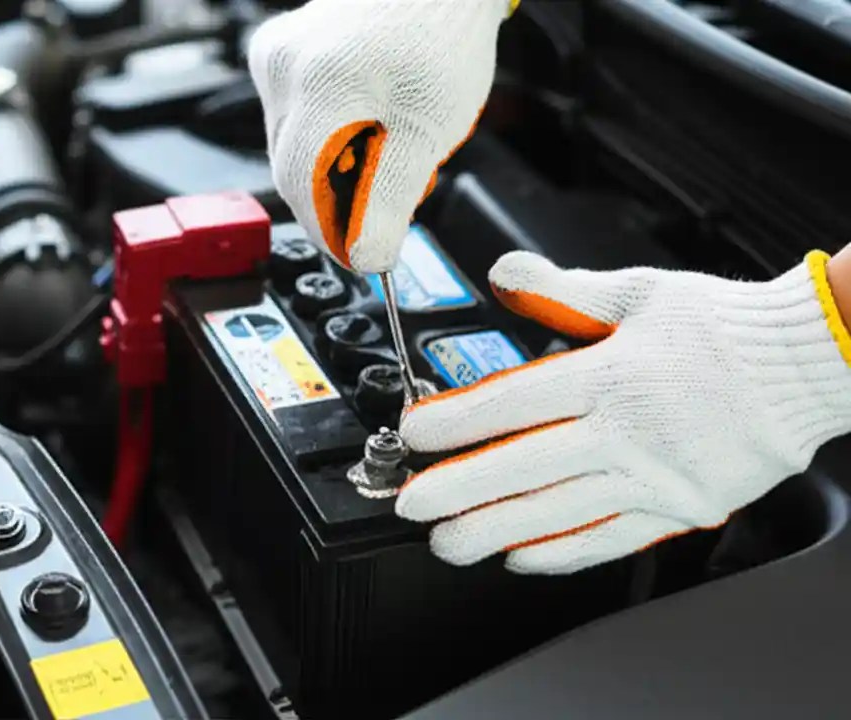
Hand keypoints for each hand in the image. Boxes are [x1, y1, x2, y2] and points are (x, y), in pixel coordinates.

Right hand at [247, 0, 513, 272]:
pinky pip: (290, 121)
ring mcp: (275, 59)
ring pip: (291, 149)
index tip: (369, 254)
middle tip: (386, 207)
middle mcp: (285, 68)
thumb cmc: (440, 37)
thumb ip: (392, 196)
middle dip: (338, 202)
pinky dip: (323, 137)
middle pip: (294, 172)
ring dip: (331, 169)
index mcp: (324, 83)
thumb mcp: (431, 128)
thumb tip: (365, 255)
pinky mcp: (274, 56)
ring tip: (381, 148)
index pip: (306, 190)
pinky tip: (357, 123)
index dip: (337, 233)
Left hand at [396, 251, 850, 573]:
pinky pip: (611, 538)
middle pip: (524, 466)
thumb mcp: (639, 291)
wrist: (811, 364)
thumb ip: (562, 288)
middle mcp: (628, 431)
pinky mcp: (681, 507)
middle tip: (412, 506)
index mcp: (611, 373)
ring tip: (450, 541)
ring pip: (558, 511)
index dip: (455, 422)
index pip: (514, 403)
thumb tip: (504, 273)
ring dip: (496, 530)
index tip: (414, 436)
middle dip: (458, 491)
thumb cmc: (725, 326)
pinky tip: (521, 555)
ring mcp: (656, 476)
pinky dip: (562, 551)